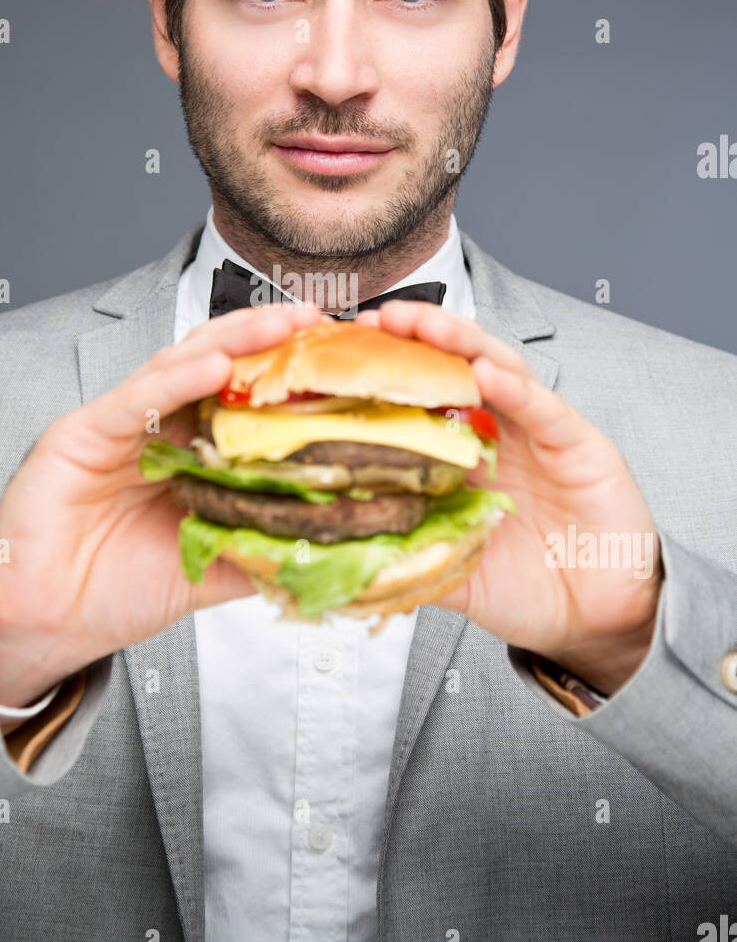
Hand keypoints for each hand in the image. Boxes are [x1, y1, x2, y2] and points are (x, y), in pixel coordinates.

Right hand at [0, 302, 326, 707]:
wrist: (47, 624)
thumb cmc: (116, 589)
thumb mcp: (209, 569)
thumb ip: (259, 546)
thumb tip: (329, 544)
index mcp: (187, 451)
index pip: (243, 397)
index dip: (287, 375)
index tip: (340, 359)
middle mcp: (154, 426)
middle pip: (217, 364)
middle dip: (269, 338)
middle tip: (319, 322)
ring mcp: (118, 424)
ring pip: (180, 365)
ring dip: (232, 340)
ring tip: (280, 326)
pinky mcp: (81, 433)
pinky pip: (135, 398)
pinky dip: (175, 379)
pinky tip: (214, 364)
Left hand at [354, 301, 662, 695]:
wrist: (596, 622)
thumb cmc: (529, 589)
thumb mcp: (452, 573)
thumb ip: (408, 556)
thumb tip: (345, 554)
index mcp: (464, 455)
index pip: (422, 397)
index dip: (387, 372)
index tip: (344, 353)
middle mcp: (500, 433)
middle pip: (456, 368)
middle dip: (418, 337)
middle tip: (379, 319)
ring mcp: (539, 434)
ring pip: (499, 371)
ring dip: (462, 343)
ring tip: (425, 324)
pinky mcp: (580, 446)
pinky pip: (544, 410)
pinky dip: (517, 390)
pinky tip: (488, 373)